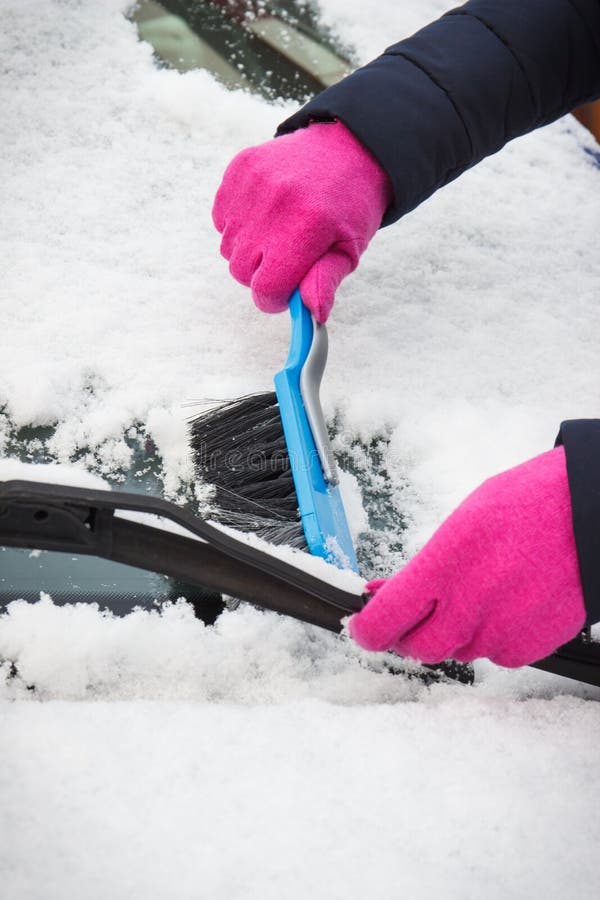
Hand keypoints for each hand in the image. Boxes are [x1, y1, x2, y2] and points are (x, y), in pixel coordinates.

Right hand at [212, 121, 391, 322]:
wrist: (348, 148)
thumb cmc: (350, 207)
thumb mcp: (348, 250)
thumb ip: (324, 282)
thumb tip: (311, 314)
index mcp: (305, 227)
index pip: (265, 289)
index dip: (274, 299)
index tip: (286, 292)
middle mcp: (275, 203)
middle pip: (241, 272)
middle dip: (261, 275)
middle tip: (285, 260)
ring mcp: (253, 183)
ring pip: (228, 248)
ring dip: (248, 251)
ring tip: (277, 233)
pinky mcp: (239, 169)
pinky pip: (221, 219)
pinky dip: (237, 225)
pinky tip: (264, 214)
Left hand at [349, 447, 585, 666]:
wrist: (591, 513)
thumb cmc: (527, 505)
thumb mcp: (461, 522)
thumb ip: (422, 566)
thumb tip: (386, 592)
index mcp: (445, 565)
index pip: (386, 619)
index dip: (367, 631)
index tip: (363, 629)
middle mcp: (471, 604)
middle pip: (419, 649)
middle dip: (408, 637)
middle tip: (414, 617)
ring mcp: (502, 629)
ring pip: (459, 652)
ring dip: (455, 633)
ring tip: (478, 593)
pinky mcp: (532, 645)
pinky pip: (496, 656)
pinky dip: (492, 637)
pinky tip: (505, 604)